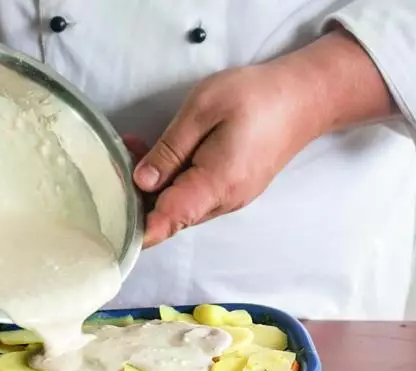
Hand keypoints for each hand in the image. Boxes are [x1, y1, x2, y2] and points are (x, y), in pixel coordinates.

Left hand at [133, 29, 394, 247]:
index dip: (137, 228)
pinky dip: (173, 180)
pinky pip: (196, 195)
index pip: (168, 221)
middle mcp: (224, 202)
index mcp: (216, 184)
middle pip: (169, 215)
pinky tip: (161, 154)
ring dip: (154, 185)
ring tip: (134, 147)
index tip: (111, 224)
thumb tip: (141, 182)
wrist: (305, 98)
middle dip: (137, 194)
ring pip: (181, 205)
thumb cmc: (256, 96)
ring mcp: (231, 199)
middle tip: (117, 157)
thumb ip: (170, 149)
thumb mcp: (203, 109)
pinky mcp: (233, 190)